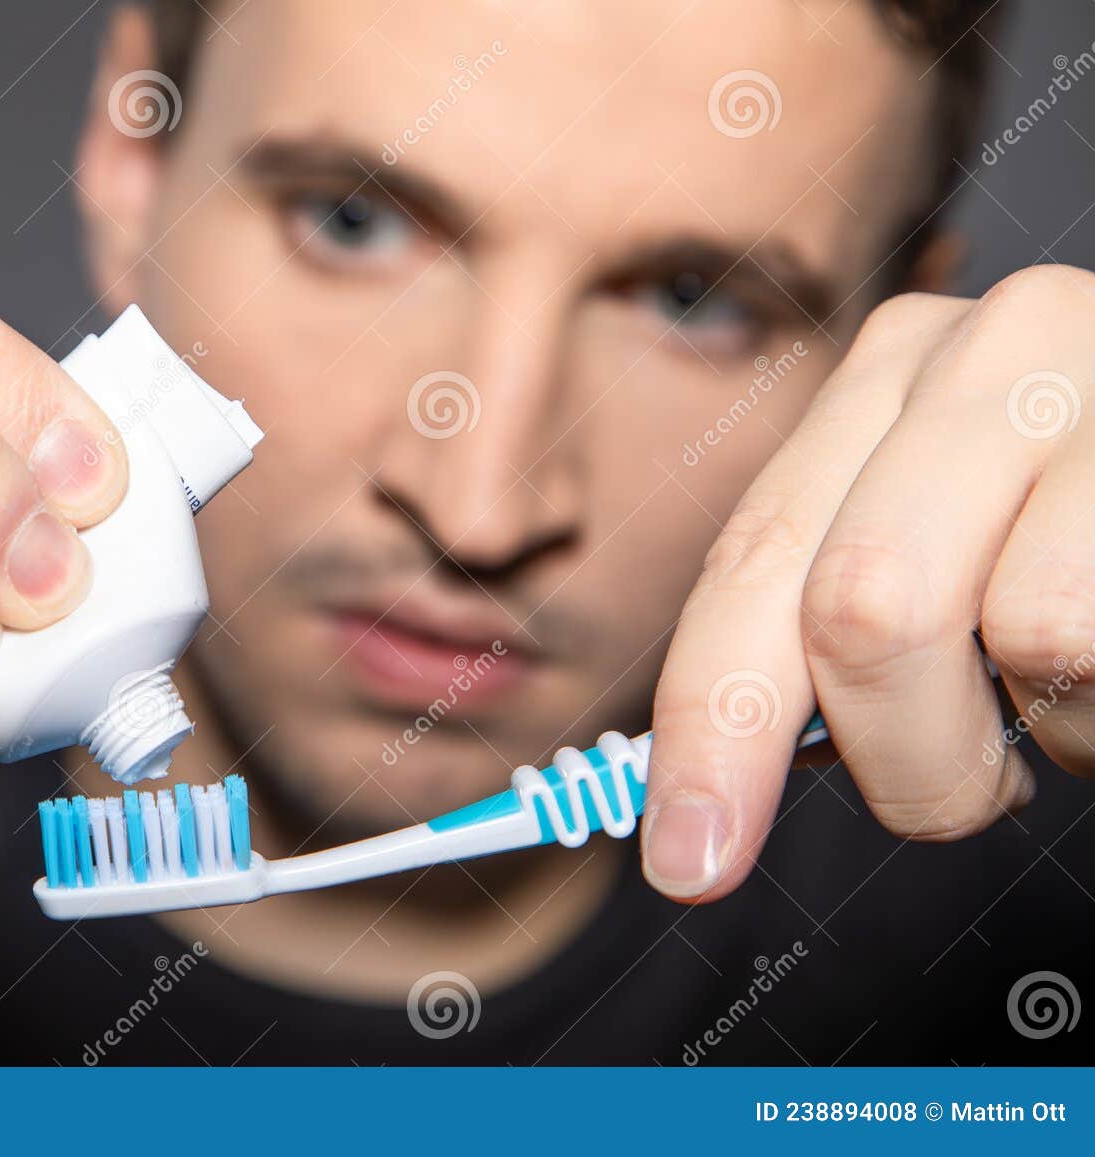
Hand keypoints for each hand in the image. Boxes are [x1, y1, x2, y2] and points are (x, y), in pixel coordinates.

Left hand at [644, 265, 1094, 900]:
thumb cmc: (1086, 552)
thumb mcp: (950, 559)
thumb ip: (833, 627)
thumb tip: (698, 795)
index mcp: (893, 372)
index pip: (755, 561)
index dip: (714, 723)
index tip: (689, 862)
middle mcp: (1001, 343)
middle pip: (863, 603)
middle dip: (904, 756)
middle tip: (959, 797)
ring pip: (1030, 631)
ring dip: (1059, 728)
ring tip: (1087, 687)